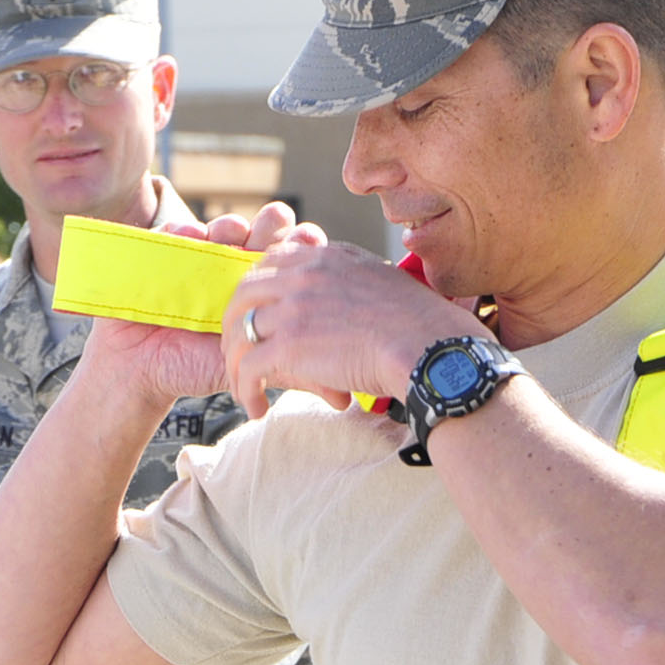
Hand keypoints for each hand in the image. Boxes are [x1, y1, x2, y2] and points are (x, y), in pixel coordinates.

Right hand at [79, 202, 312, 409]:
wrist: (142, 374)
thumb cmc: (196, 369)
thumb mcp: (249, 370)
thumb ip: (295, 374)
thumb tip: (343, 396)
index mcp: (261, 288)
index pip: (290, 255)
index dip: (302, 244)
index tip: (311, 241)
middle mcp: (234, 268)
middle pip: (261, 231)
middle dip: (270, 223)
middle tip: (274, 226)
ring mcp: (199, 260)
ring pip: (222, 226)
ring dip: (229, 223)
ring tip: (231, 232)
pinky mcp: (164, 257)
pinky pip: (175, 233)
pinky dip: (183, 229)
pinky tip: (188, 236)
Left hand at [222, 237, 486, 420]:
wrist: (429, 346)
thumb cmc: (419, 323)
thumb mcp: (379, 280)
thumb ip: (349, 281)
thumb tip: (342, 301)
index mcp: (325, 257)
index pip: (269, 264)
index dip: (255, 293)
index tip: (257, 318)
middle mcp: (303, 274)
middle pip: (243, 296)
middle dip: (234, 328)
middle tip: (240, 356)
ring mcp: (293, 308)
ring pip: (238, 333)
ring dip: (236, 365)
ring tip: (246, 389)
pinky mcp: (289, 345)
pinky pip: (248, 367)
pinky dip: (245, 390)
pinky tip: (255, 408)